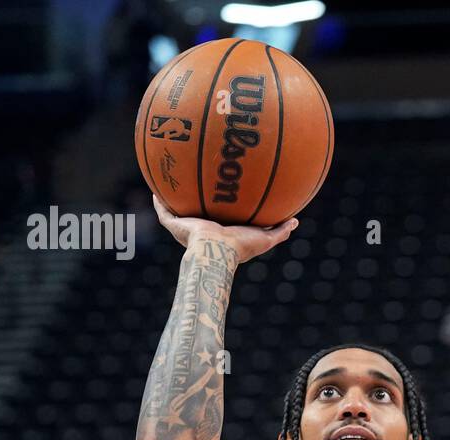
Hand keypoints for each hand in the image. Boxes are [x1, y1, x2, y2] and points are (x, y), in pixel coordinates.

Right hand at [152, 195, 297, 264]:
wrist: (216, 251)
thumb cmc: (240, 247)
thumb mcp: (266, 238)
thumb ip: (280, 231)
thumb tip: (296, 221)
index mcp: (221, 233)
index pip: (221, 217)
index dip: (222, 206)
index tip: (226, 192)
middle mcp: (203, 230)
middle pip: (198, 212)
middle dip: (197, 200)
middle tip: (199, 182)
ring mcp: (187, 228)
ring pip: (177, 211)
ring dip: (174, 198)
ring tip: (171, 179)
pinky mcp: (175, 225)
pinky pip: (163, 211)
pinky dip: (158, 201)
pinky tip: (154, 187)